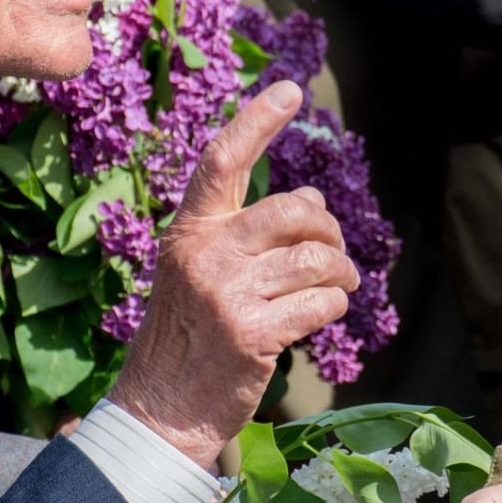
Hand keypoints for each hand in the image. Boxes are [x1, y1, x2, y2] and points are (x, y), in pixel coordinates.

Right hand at [107, 81, 357, 470]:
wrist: (160, 411)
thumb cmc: (189, 338)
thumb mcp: (197, 273)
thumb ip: (243, 235)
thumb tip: (311, 203)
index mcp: (188, 232)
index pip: (222, 160)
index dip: (258, 120)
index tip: (290, 91)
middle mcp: (205, 253)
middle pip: (295, 210)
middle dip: (329, 231)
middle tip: (334, 255)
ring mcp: (228, 292)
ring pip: (318, 258)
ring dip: (341, 274)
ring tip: (337, 287)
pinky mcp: (253, 332)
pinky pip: (322, 302)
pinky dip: (333, 308)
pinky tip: (320, 318)